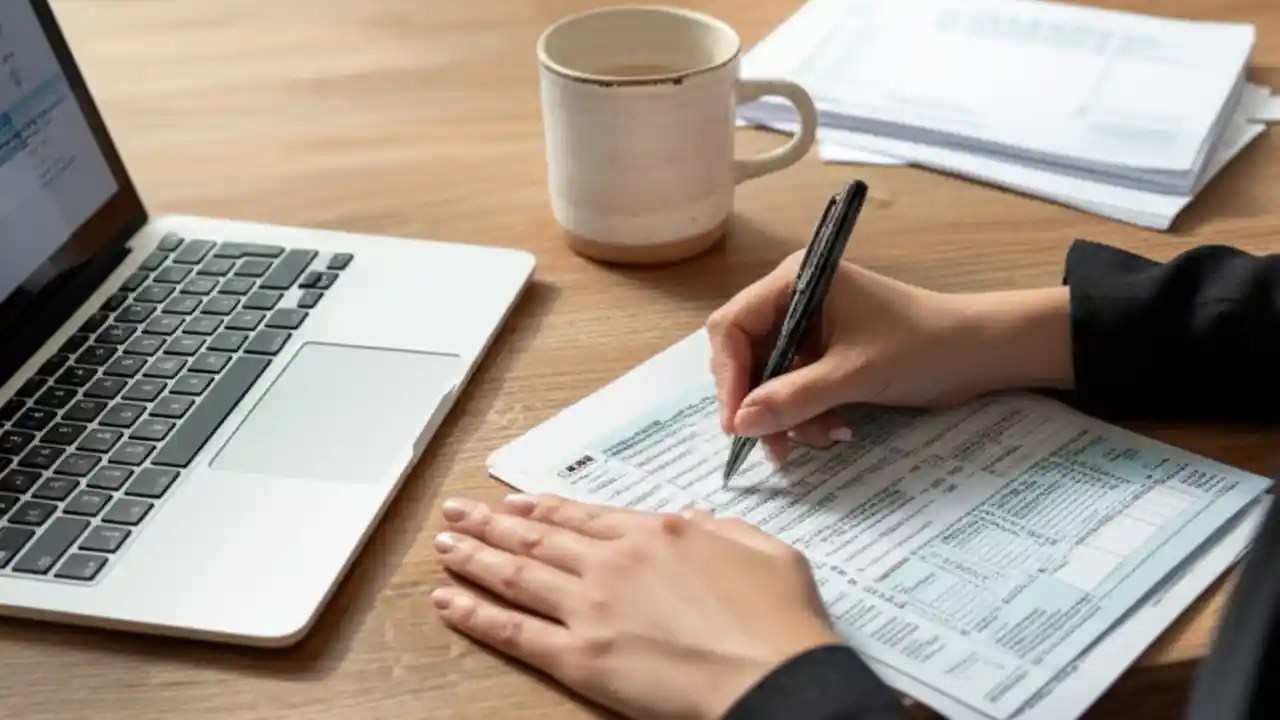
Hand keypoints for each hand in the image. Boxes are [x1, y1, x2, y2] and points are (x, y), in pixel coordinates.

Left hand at [431, 494, 841, 719]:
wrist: (774, 676)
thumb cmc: (779, 620)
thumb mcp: (763, 550)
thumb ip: (722, 528)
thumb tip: (694, 520)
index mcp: (657, 532)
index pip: (583, 516)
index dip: (542, 509)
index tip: (514, 503)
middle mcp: (614, 562)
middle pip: (538, 537)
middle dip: (491, 523)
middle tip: (456, 512)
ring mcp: (592, 608)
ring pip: (516, 574)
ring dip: (474, 556)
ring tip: (443, 545)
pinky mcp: (580, 658)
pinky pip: (514, 632)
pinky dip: (476, 613)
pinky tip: (448, 600)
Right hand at [707, 253, 1072, 458]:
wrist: (981, 354)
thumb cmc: (924, 347)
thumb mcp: (854, 375)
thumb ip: (793, 398)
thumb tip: (740, 423)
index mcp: (796, 280)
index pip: (733, 326)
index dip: (729, 377)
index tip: (737, 423)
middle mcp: (795, 297)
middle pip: (746, 355)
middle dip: (759, 402)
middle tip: (773, 444)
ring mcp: (809, 325)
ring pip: (769, 378)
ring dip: (786, 415)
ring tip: (818, 440)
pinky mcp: (825, 352)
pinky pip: (794, 387)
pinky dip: (805, 414)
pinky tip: (833, 431)